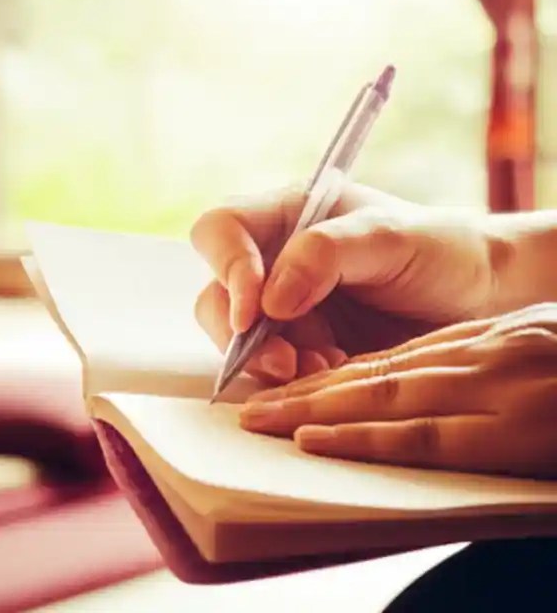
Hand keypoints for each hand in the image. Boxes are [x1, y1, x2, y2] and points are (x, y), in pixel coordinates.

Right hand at [190, 183, 495, 383]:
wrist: (484, 299)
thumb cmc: (442, 250)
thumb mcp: (391, 237)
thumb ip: (325, 254)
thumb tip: (268, 300)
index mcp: (285, 216)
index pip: (221, 231)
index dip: (226, 269)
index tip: (252, 312)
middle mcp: (272, 262)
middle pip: (216, 297)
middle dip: (243, 337)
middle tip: (285, 364)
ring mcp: (284, 310)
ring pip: (239, 343)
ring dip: (273, 364)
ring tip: (325, 369)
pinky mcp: (300, 350)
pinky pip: (274, 373)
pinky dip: (296, 384)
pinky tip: (335, 376)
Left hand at [238, 303, 556, 478]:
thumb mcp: (551, 348)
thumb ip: (500, 362)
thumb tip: (449, 386)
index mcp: (496, 337)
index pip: (400, 355)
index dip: (340, 372)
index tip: (294, 386)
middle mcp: (485, 354)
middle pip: (377, 370)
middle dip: (309, 387)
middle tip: (251, 406)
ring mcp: (496, 386)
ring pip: (381, 394)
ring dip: (313, 407)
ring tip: (258, 419)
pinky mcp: (510, 429)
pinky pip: (418, 433)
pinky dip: (359, 436)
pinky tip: (309, 440)